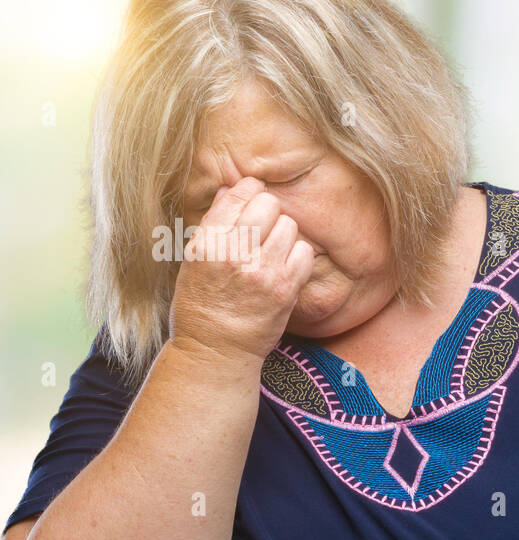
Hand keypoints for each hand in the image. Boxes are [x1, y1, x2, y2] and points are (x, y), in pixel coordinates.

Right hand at [170, 176, 315, 364]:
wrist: (215, 350)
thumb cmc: (200, 305)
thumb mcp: (193, 261)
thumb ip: (214, 224)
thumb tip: (230, 189)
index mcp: (207, 244)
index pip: (235, 195)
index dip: (249, 189)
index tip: (253, 194)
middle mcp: (235, 254)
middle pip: (268, 204)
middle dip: (268, 210)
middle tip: (264, 226)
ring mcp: (263, 272)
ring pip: (290, 226)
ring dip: (284, 233)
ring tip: (273, 249)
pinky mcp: (285, 289)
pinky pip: (305, 252)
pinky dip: (298, 255)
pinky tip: (286, 265)